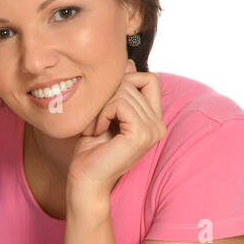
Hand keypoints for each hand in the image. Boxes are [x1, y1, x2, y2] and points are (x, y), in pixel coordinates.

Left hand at [67, 61, 165, 201]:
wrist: (85, 179)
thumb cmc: (91, 149)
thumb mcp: (105, 113)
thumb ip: (119, 91)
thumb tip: (128, 64)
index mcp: (154, 119)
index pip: (149, 79)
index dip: (124, 83)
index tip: (106, 106)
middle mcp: (158, 124)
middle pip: (134, 82)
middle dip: (107, 96)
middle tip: (96, 120)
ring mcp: (153, 130)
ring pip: (124, 91)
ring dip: (101, 107)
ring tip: (96, 128)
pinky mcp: (141, 134)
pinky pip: (120, 103)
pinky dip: (102, 113)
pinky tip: (97, 131)